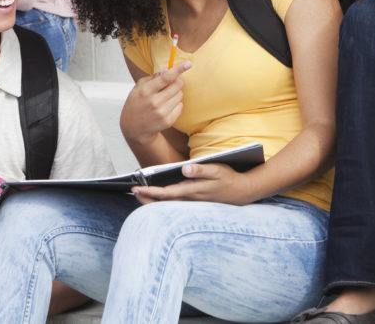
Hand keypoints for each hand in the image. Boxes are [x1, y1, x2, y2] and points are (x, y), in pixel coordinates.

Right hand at [119, 62, 190, 147]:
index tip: (188, 64)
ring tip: (164, 98)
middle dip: (177, 81)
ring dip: (175, 93)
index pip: (165, 78)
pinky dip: (176, 104)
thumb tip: (168, 70)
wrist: (133, 128)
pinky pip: (180, 106)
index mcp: (145, 91)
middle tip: (172, 82)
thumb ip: (153, 77)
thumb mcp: (138, 87)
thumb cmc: (136, 103)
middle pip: (177, 85)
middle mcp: (154, 102)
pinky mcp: (168, 121)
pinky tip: (166, 107)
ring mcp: (162, 113)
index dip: (178, 69)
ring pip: (180, 95)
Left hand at [132, 162, 251, 204]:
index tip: (137, 188)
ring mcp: (192, 203)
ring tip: (140, 194)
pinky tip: (157, 197)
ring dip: (153, 201)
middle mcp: (190, 200)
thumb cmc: (228, 178)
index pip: (166, 193)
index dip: (150, 192)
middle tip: (133, 191)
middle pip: (163, 203)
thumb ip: (201, 169)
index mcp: (193, 191)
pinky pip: (174, 205)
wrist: (241, 192)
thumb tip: (185, 168)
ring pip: (168, 205)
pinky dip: (163, 202)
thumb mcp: (217, 170)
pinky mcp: (194, 203)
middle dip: (146, 199)